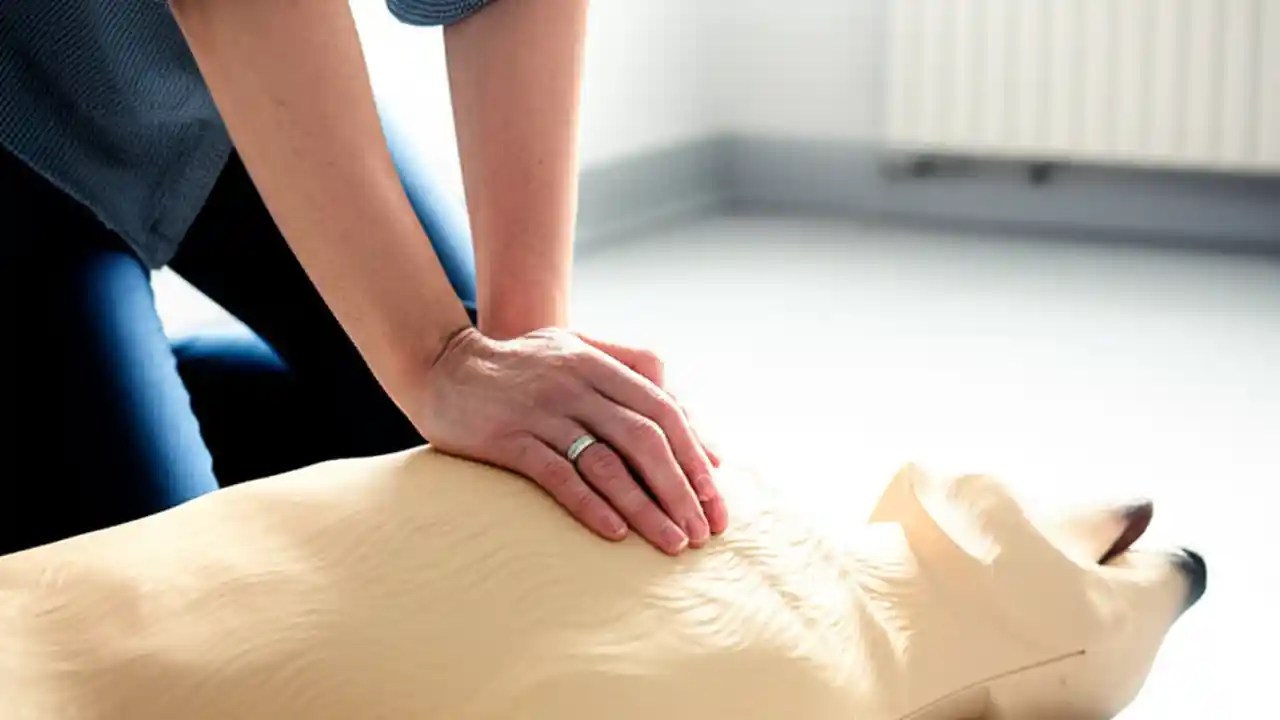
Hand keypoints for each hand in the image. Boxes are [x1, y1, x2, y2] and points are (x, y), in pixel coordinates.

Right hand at [409, 327, 727, 554]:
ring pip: (607, 463)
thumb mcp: (578, 350)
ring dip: (646, 507)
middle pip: (644, 439)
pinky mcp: (507, 439)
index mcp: (597, 363)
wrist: (444, 365)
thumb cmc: (523, 366)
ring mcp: (541, 412)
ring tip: (672, 542)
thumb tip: (694, 427)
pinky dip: (590, 505)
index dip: (694, 454)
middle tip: (703, 531)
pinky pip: (557, 476)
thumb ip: (636, 373)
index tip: (714, 496)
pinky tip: (615, 533)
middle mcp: (574, 384)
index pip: (663, 410)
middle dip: (681, 488)